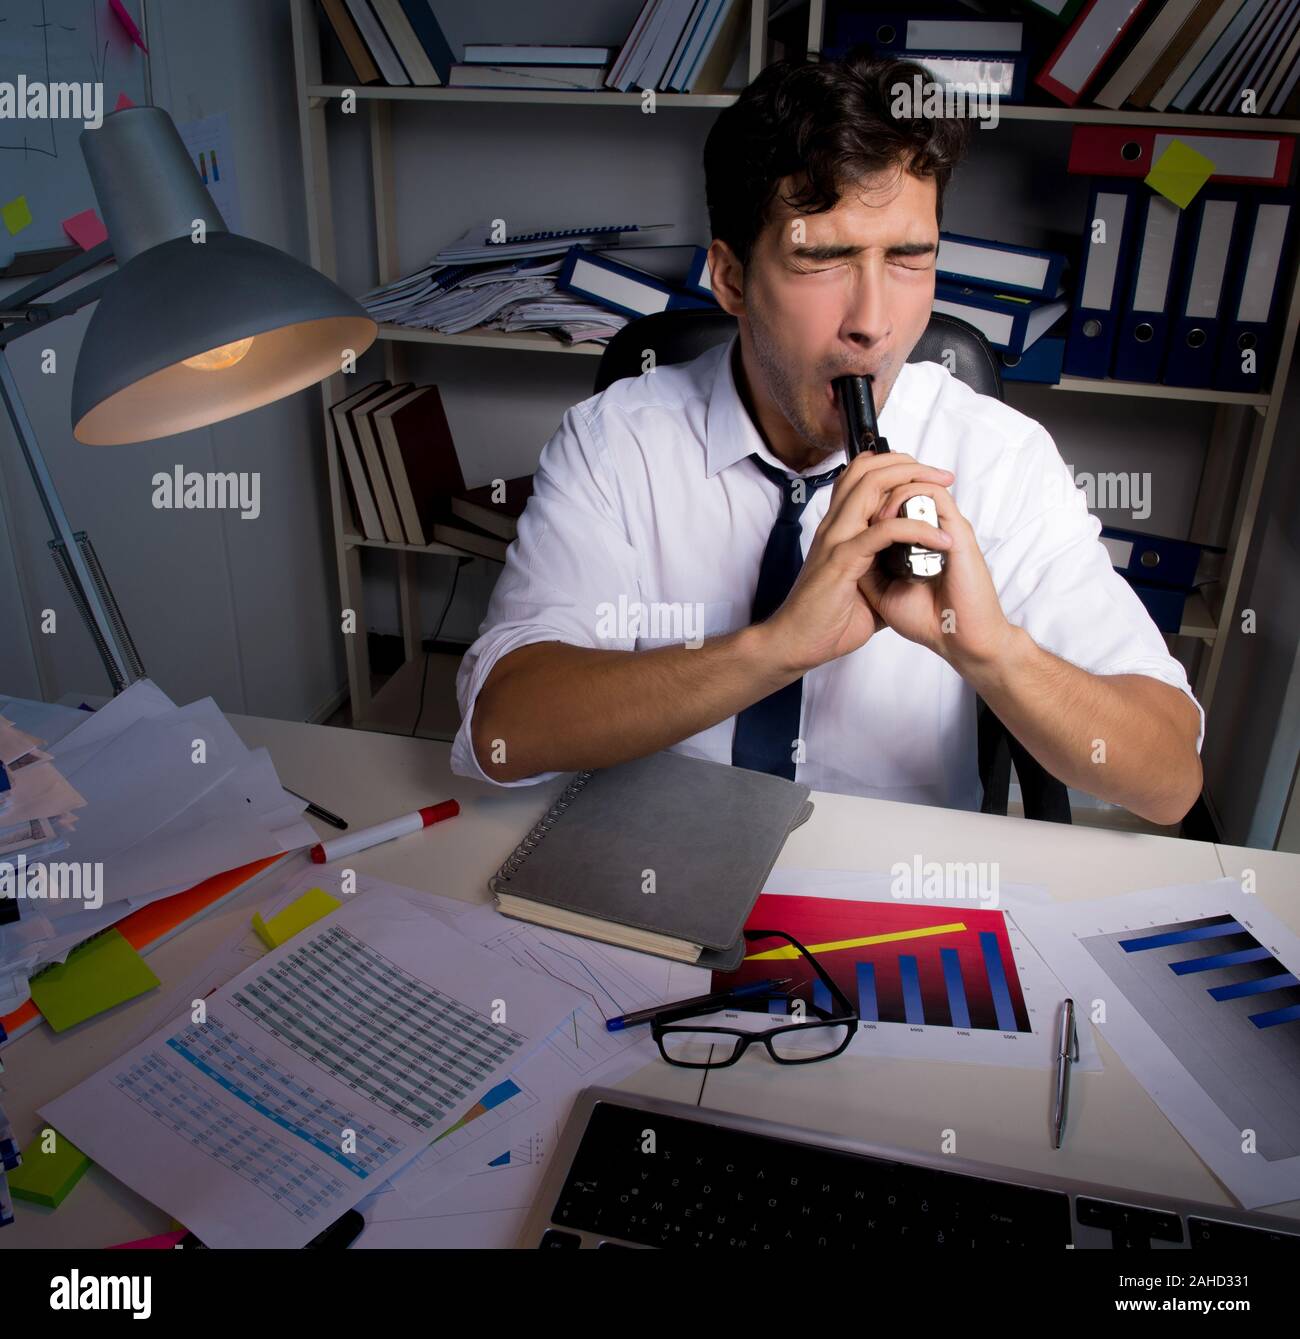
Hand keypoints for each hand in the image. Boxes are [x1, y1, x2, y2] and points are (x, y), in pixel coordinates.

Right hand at [760, 452, 954, 675]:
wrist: (796, 643)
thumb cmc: (825, 619)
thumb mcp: (865, 588)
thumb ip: (886, 571)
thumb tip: (914, 572)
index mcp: (839, 528)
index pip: (861, 475)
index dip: (895, 466)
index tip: (929, 479)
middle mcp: (835, 526)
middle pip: (868, 469)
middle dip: (910, 464)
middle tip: (942, 477)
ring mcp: (836, 539)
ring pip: (872, 485)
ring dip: (912, 481)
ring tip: (941, 490)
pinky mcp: (843, 560)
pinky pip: (883, 530)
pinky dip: (917, 528)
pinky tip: (939, 539)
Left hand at [857, 481, 1015, 668]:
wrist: (958, 642)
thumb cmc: (927, 620)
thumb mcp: (881, 592)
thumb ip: (866, 564)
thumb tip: (844, 546)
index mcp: (912, 538)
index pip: (889, 495)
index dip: (864, 494)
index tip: (845, 514)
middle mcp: (928, 527)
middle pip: (901, 479)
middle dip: (874, 482)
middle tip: (857, 505)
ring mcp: (941, 527)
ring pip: (915, 480)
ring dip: (887, 489)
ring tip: (874, 517)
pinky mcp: (956, 533)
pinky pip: (933, 497)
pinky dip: (907, 498)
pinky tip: (888, 520)